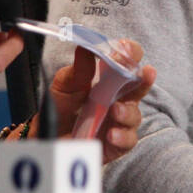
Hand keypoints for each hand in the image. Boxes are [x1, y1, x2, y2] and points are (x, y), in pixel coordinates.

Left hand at [49, 39, 155, 163]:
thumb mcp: (65, 86)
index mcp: (110, 80)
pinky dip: (122, 136)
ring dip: (128, 112)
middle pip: (140, 87)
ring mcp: (119, 122)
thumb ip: (77, 70)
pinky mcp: (115, 144)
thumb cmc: (61, 108)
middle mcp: (119, 99)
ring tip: (115, 110)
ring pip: (135, 115)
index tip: (125, 50)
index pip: (128, 63)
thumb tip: (85, 48)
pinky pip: (128, 140)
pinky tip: (112, 134)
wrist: (46, 138)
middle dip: (146, 79)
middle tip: (146, 73)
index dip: (130, 54)